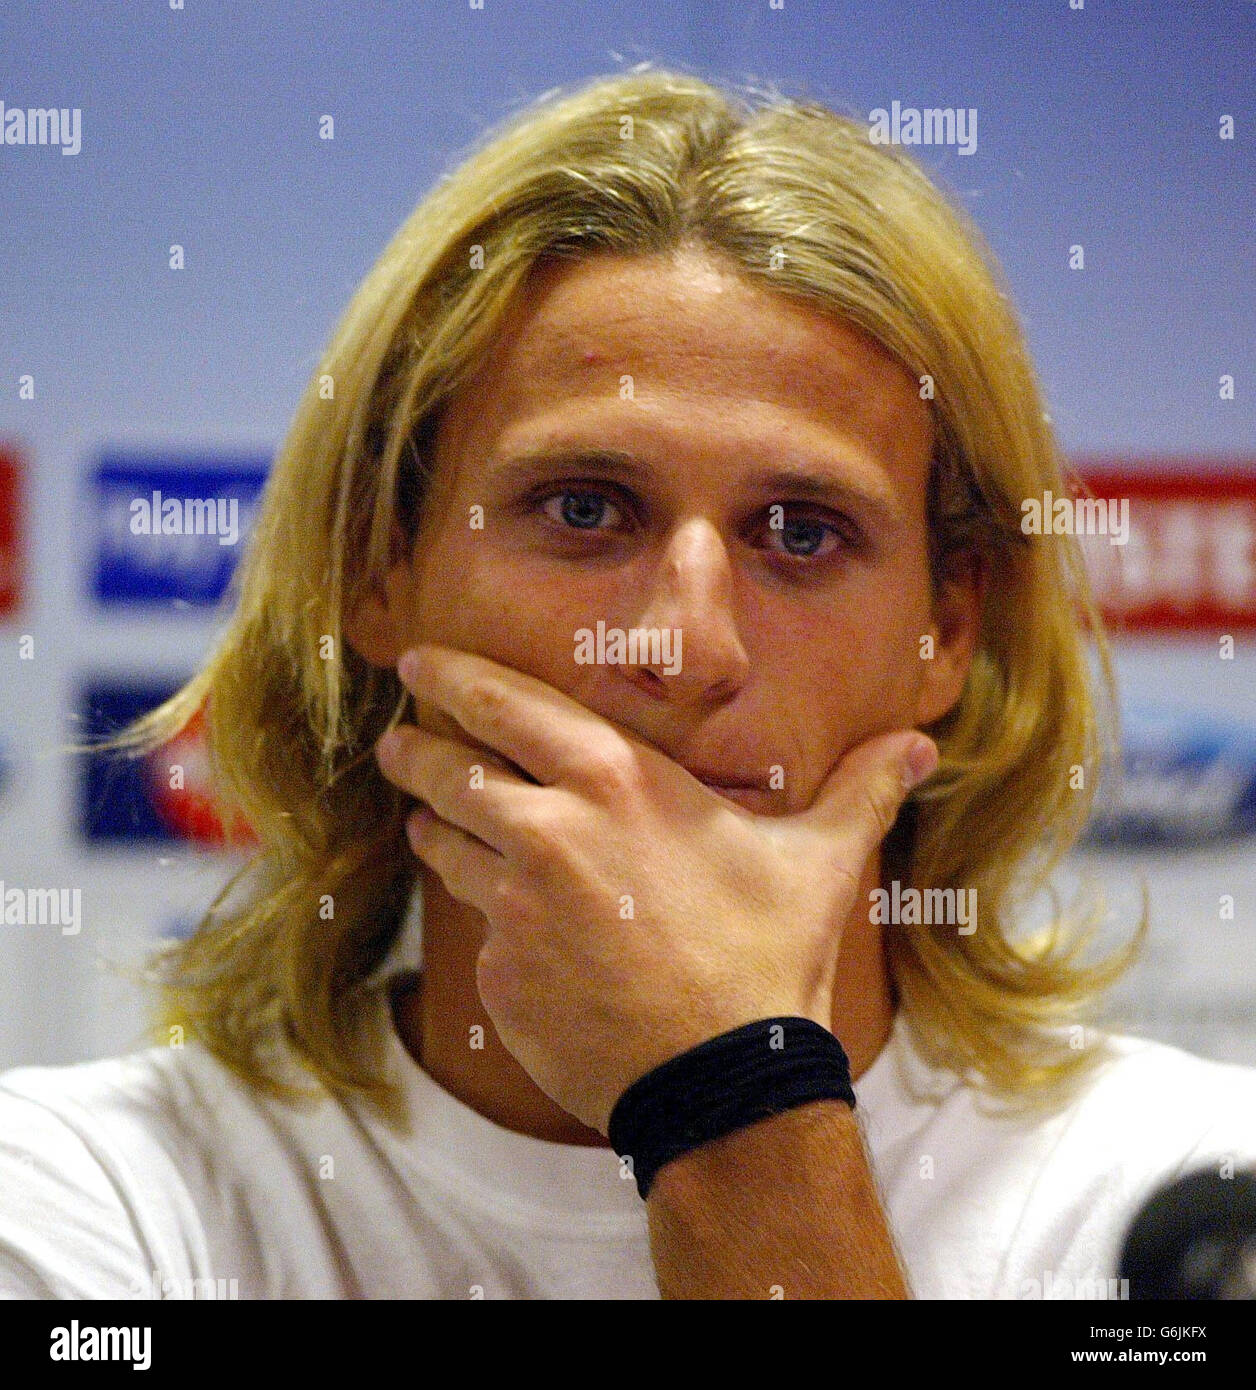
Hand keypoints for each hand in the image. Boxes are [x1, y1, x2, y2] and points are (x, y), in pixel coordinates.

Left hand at [375, 644, 936, 1134]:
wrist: (725, 1079)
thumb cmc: (769, 957)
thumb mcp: (821, 863)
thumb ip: (861, 792)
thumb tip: (920, 746)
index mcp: (617, 781)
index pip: (507, 704)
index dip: (454, 677)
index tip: (420, 664)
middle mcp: (550, 830)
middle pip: (449, 769)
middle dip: (416, 747)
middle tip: (398, 738)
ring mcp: (515, 905)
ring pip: (447, 845)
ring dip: (433, 824)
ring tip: (427, 819)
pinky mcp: (500, 973)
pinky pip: (478, 929)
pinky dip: (485, 916)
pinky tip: (505, 923)